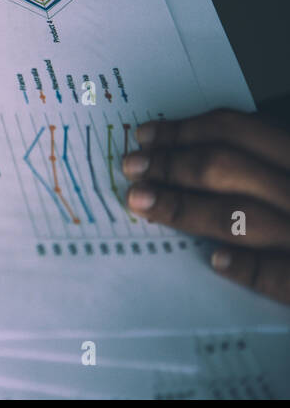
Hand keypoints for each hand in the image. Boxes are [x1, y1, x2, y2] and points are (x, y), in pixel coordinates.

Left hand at [125, 109, 289, 303]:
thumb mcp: (287, 170)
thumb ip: (265, 161)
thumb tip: (198, 150)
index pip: (237, 131)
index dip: (183, 131)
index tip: (145, 136)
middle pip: (228, 168)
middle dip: (172, 166)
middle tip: (132, 169)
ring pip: (242, 216)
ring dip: (186, 209)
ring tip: (144, 204)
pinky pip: (285, 276)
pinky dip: (250, 267)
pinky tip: (216, 260)